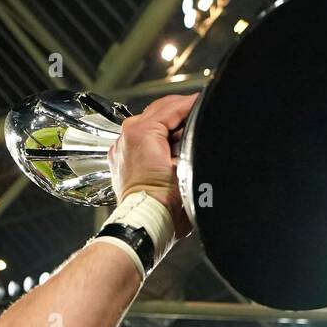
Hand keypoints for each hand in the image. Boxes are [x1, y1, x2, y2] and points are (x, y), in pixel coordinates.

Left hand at [107, 94, 197, 238]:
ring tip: (188, 132)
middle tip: (199, 113)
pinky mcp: (121, 161)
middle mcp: (127, 135)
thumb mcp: (188, 165)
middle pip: (158, 111)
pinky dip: (155, 139)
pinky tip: (170, 147)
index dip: (192, 103)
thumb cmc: (166, 204)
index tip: (204, 101)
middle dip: (180, 111)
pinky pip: (140, 140)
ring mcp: (121, 148)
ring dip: (168, 125)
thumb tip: (197, 129)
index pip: (172, 107)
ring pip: (149, 124)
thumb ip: (192, 139)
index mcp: (142, 131)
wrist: (147, 226)